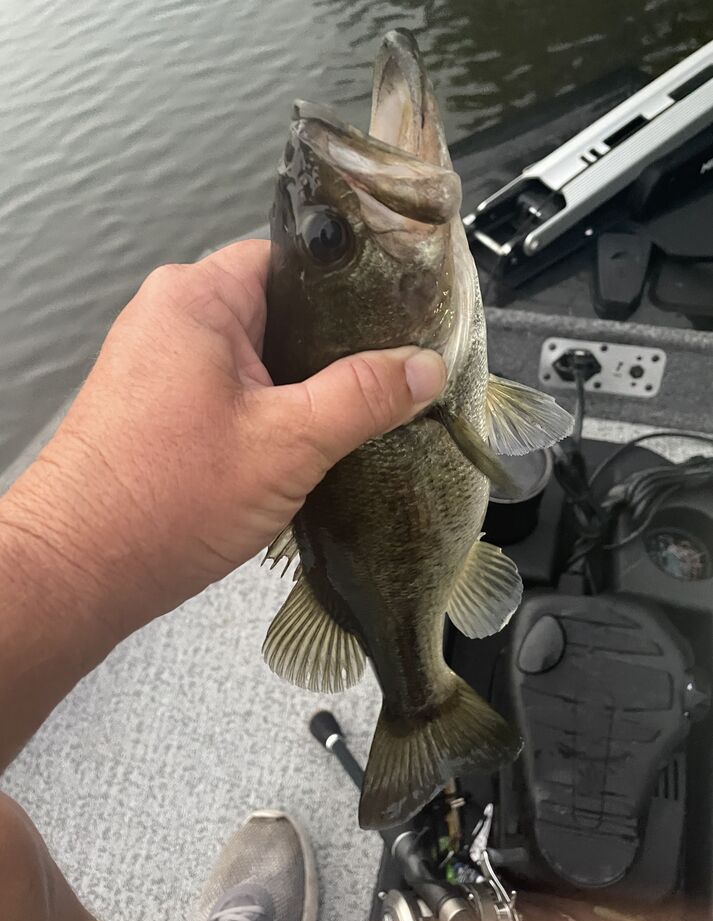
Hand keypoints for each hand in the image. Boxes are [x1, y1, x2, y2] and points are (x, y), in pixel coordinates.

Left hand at [1, 240, 445, 638]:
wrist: (82, 571)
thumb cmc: (160, 502)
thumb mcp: (289, 443)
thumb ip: (364, 397)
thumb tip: (421, 368)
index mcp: (197, 297)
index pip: (293, 263)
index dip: (349, 293)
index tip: (395, 320)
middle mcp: (172, 318)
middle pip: (279, 312)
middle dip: (328, 353)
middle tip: (374, 387)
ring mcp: (162, 363)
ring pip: (258, 358)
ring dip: (296, 391)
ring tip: (333, 425)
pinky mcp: (161, 405)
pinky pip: (232, 390)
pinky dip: (266, 414)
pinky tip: (291, 449)